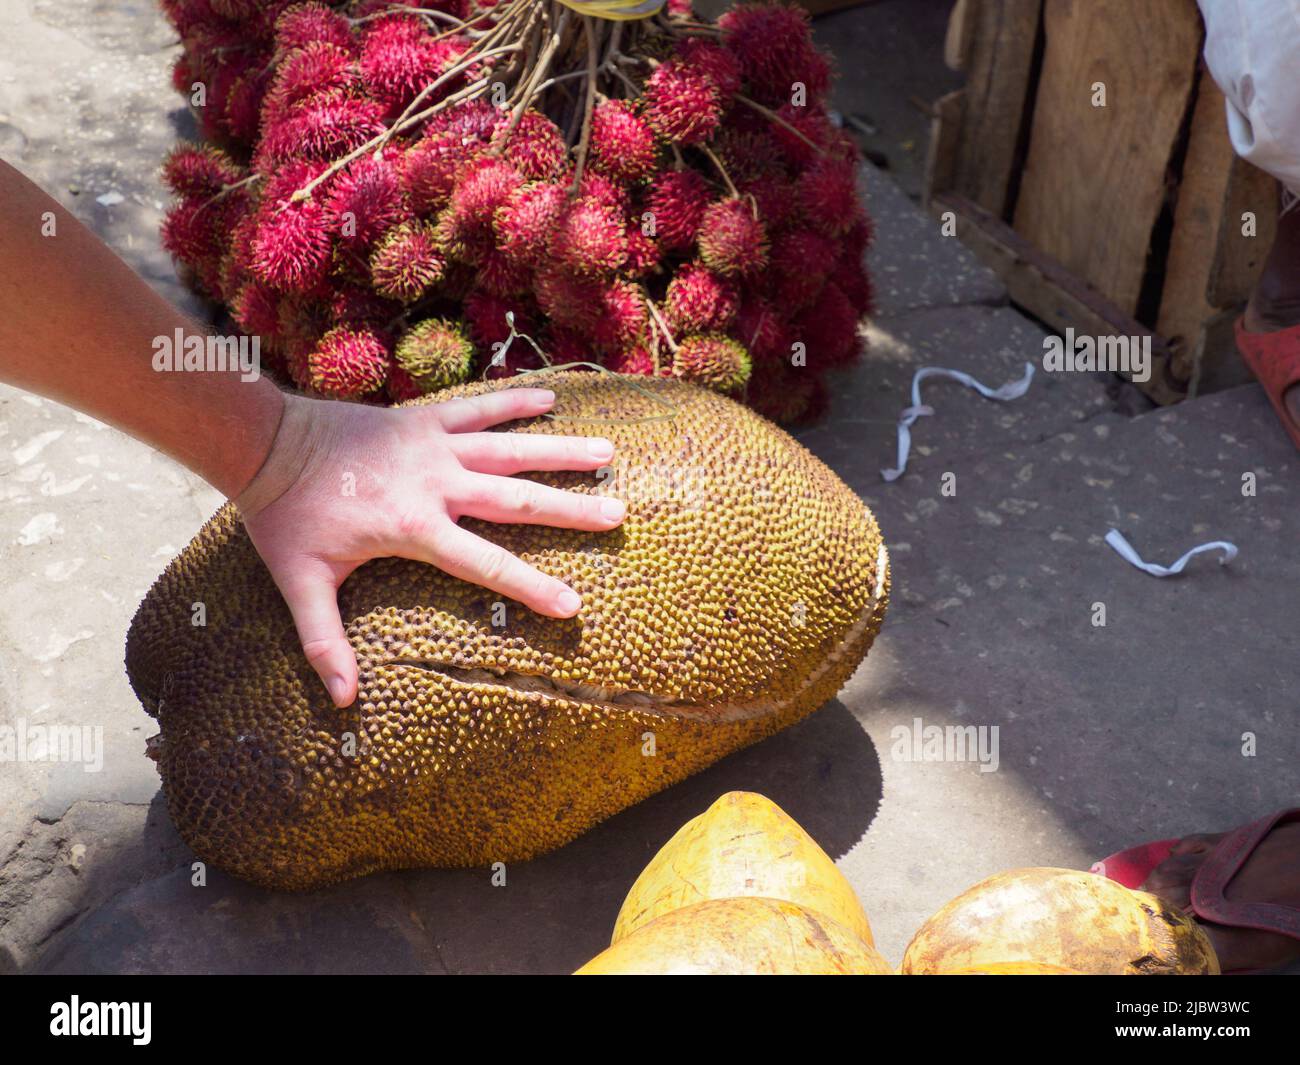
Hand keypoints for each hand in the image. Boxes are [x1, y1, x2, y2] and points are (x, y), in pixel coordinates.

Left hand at [236, 387, 623, 707]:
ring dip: (559, 450)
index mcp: (415, 527)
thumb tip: (343, 700)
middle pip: (516, 498)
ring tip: (607, 450)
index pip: (485, 562)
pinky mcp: (422, 420)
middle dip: (570, 509)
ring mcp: (433, 446)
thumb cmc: (286, 516)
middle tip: (617, 514)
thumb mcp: (300, 582)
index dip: (530, 586)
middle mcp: (436, 484)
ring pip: (509, 447)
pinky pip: (477, 407)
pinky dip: (514, 401)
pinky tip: (552, 398)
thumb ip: (324, 641)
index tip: (572, 605)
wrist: (266, 443)